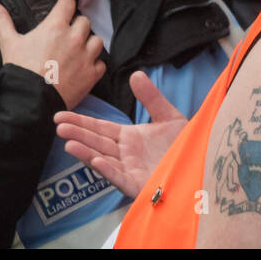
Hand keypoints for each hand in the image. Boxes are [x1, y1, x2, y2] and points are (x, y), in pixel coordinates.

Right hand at [0, 0, 104, 109]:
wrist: (30, 101)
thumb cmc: (19, 71)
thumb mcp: (9, 43)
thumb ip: (1, 20)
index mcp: (55, 26)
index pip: (69, 3)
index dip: (66, 4)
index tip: (63, 9)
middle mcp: (74, 38)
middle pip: (84, 21)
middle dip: (76, 26)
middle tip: (65, 36)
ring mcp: (85, 56)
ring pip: (96, 40)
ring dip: (88, 44)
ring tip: (76, 51)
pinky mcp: (92, 74)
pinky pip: (101, 63)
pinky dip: (94, 64)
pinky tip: (83, 68)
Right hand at [54, 72, 187, 198]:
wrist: (203, 165)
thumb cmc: (184, 146)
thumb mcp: (168, 117)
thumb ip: (151, 98)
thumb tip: (135, 74)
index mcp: (129, 139)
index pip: (100, 129)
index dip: (81, 122)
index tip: (61, 115)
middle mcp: (126, 155)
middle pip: (97, 143)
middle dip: (77, 134)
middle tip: (58, 125)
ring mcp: (130, 171)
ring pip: (103, 160)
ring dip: (85, 152)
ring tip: (67, 143)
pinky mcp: (139, 185)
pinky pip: (120, 177)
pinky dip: (108, 170)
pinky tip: (95, 161)